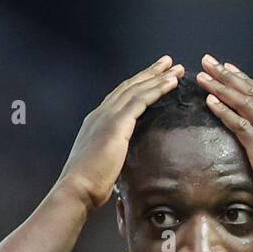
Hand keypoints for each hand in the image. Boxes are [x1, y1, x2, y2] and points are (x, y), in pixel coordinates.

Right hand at [56, 56, 183, 210]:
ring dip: (158, 77)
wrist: (77, 189)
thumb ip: (112, 156)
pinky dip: (157, 89)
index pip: (119, 98)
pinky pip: (140, 100)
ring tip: (175, 68)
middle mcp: (100, 114)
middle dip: (150, 73)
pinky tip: (171, 83)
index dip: (137, 86)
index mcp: (96, 122)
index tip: (152, 77)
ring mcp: (107, 117)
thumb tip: (121, 163)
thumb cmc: (88, 186)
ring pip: (136, 89)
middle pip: (129, 87)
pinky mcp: (116, 124)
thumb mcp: (102, 164)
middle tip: (168, 62)